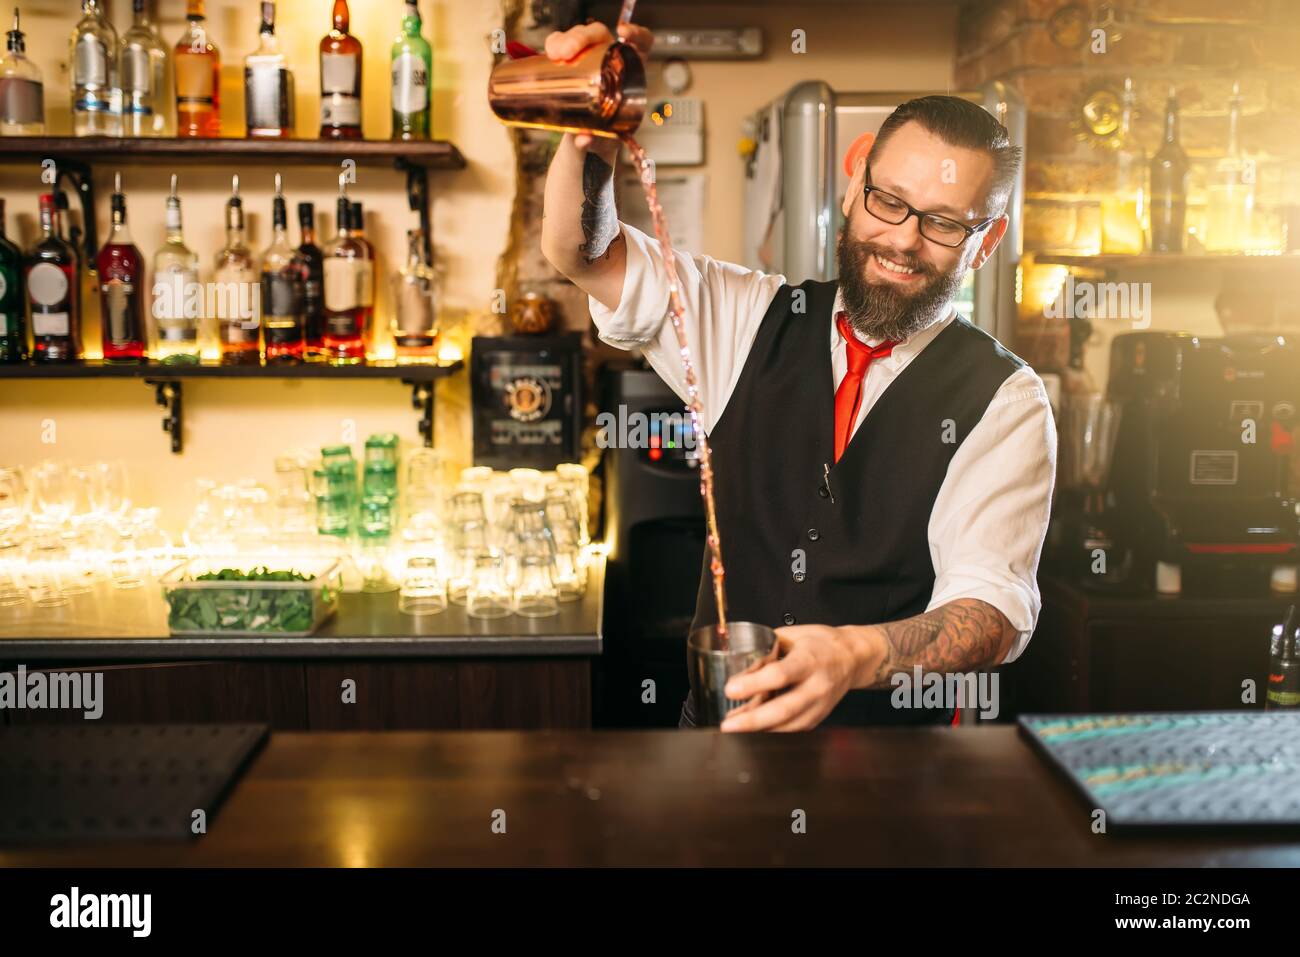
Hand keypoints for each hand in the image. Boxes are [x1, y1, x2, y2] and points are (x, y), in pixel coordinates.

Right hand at [544, 20, 654, 151]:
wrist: (589, 137)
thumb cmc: (607, 135)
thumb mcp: (605, 139)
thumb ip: (596, 141)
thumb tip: (583, 139)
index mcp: (631, 71)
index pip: (642, 42)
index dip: (636, 33)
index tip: (623, 34)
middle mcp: (611, 57)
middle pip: (600, 35)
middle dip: (583, 37)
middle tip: (568, 52)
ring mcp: (590, 56)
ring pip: (579, 36)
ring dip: (565, 39)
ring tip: (555, 54)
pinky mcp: (571, 60)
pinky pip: (562, 44)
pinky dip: (555, 43)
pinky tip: (550, 51)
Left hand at [718, 625, 859, 731]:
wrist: (853, 657)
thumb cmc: (820, 643)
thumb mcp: (791, 636)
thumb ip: (765, 653)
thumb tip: (739, 671)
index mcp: (809, 659)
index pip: (780, 675)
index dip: (753, 684)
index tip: (730, 689)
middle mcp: (817, 685)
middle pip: (783, 709)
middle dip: (752, 720)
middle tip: (727, 724)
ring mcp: (821, 705)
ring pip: (787, 724)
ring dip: (757, 728)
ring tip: (733, 726)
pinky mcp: (819, 717)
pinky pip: (792, 728)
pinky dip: (771, 728)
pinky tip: (754, 725)